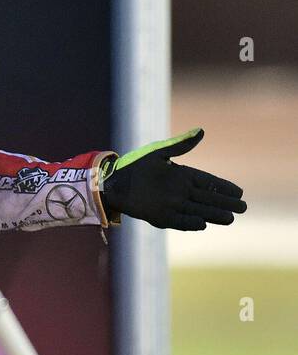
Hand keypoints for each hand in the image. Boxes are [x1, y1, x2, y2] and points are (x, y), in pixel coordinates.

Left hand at [100, 127, 245, 230]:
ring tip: (229, 218)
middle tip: (242, 207)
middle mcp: (180, 192)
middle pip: (208, 199)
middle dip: (225, 203)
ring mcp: (171, 205)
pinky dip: (189, 223)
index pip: (209, 182)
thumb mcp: (158, 152)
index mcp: (182, 176)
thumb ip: (180, 144)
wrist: (112, 180)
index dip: (223, 188)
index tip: (239, 192)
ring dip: (212, 215)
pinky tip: (202, 224)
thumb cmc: (134, 164)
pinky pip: (179, 221)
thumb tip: (202, 131)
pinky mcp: (160, 216)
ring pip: (198, 211)